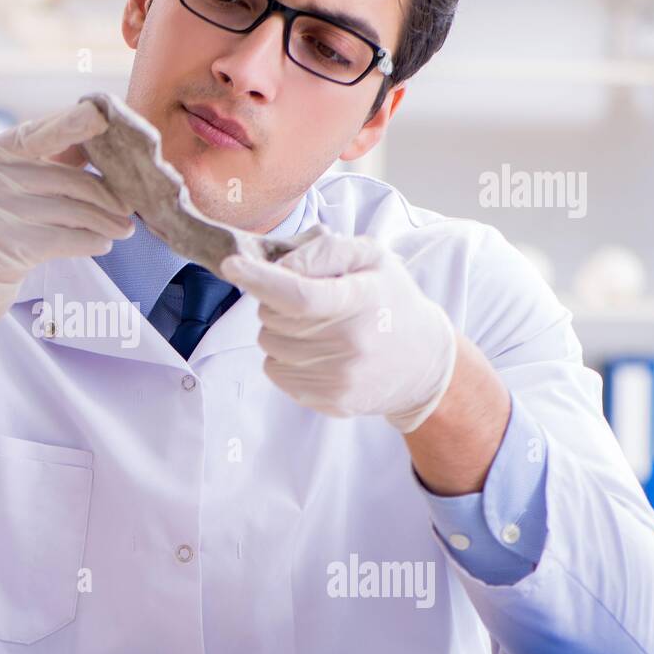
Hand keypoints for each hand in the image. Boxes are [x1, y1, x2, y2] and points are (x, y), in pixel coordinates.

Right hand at [0, 101, 135, 350]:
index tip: (101, 117)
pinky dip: (88, 241)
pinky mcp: (0, 252)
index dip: (70, 125)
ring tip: (123, 228)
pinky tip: (102, 244)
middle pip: (60, 179)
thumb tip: (89, 147)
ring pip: (67, 211)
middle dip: (102, 193)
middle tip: (128, 204)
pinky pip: (62, 240)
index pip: (33, 135)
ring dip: (103, 221)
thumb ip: (36, 168)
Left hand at [221, 224, 457, 433]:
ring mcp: (338, 378)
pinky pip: (275, 371)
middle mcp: (351, 344)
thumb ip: (325, 251)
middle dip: (275, 301)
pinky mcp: (327, 401)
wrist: (422, 364)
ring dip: (280, 330)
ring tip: (317, 326)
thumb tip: (280, 267)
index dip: (260, 280)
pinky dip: (285, 356)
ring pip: (269, 344)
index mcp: (363, 300)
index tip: (232, 265)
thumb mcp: (371, 258)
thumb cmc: (390, 300)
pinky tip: (316, 351)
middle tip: (308, 299)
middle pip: (274, 317)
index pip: (299, 295)